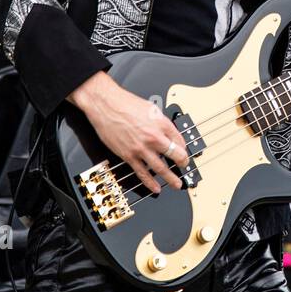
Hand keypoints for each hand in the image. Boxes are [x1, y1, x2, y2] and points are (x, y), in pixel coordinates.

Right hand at [66, 71, 189, 193]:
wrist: (106, 105)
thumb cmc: (125, 103)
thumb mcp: (151, 108)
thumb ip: (161, 122)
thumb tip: (167, 132)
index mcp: (162, 124)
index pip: (180, 141)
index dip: (184, 148)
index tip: (184, 152)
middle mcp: (154, 137)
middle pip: (175, 155)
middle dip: (182, 163)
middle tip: (184, 167)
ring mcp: (141, 148)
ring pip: (160, 168)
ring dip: (171, 178)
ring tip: (177, 184)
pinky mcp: (129, 155)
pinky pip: (142, 173)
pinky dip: (150, 182)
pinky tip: (155, 187)